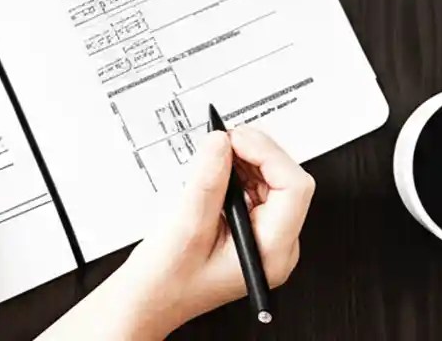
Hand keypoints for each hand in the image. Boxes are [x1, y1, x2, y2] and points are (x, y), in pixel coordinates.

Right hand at [40, 127, 313, 339]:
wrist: (147, 301)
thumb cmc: (166, 282)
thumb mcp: (186, 226)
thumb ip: (208, 180)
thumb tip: (222, 142)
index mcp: (270, 252)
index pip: (294, 187)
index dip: (268, 155)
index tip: (236, 139)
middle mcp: (276, 247)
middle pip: (287, 182)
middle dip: (256, 154)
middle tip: (223, 139)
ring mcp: (265, 240)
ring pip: (273, 183)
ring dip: (246, 161)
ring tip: (216, 154)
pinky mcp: (251, 232)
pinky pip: (256, 192)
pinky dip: (238, 174)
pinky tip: (217, 171)